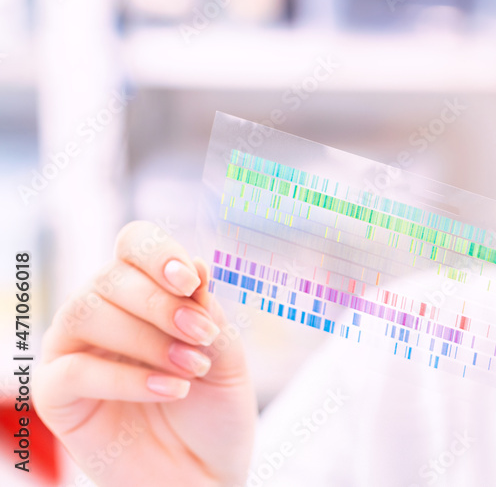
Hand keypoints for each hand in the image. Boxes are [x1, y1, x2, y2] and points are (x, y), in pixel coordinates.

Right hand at [35, 221, 257, 485]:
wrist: (204, 476)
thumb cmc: (213, 411)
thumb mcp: (226, 355)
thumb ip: (207, 311)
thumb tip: (195, 264)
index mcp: (145, 291)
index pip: (135, 244)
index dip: (158, 252)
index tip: (191, 281)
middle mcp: (104, 311)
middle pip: (112, 275)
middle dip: (163, 304)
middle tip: (202, 336)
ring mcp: (75, 350)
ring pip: (88, 312)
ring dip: (148, 338)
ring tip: (192, 369)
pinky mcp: (57, 394)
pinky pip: (75, 370)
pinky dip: (128, 377)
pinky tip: (172, 390)